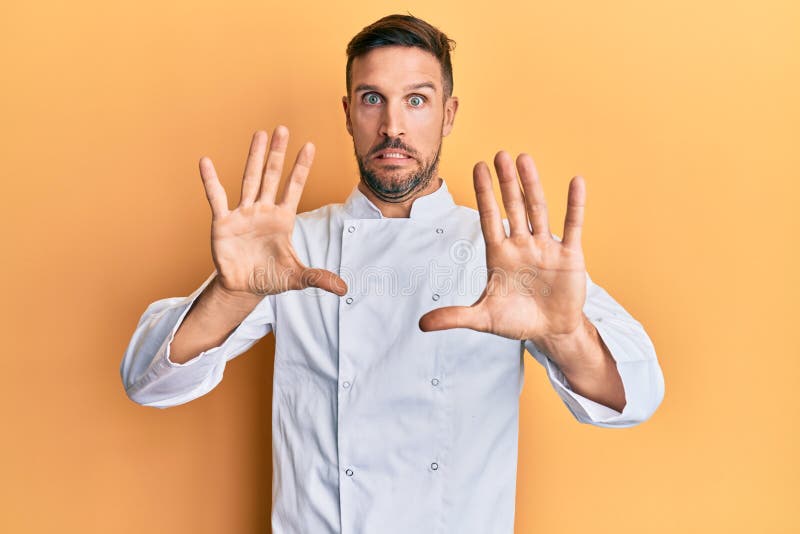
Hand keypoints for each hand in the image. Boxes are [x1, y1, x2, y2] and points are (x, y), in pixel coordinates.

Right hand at [199, 126, 347, 297]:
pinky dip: (210, 181)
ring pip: (249, 180)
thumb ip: (318, 278)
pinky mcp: (223, 222)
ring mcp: (243, 214)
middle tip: (282, 128)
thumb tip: (343, 288)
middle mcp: (264, 211)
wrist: (243, 288)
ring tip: (259, 134)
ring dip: (253, 157)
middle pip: (271, 176)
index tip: (310, 145)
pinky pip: (216, 198)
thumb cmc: (271, 278)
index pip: (294, 187)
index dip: (301, 168)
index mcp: (282, 219)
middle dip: (277, 153)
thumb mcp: (297, 278)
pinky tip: (206, 162)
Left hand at [418, 151, 586, 341]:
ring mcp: (545, 247)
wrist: (550, 332)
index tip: (478, 167)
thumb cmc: (515, 321)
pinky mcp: (569, 255)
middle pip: (512, 207)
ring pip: (538, 210)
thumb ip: (455, 317)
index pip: (489, 218)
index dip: (484, 193)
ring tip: (525, 159)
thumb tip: (421, 324)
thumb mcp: (483, 318)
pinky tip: (576, 182)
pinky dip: (575, 205)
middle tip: (500, 154)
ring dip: (532, 185)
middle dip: (505, 182)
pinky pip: (573, 226)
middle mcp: (522, 245)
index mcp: (500, 254)